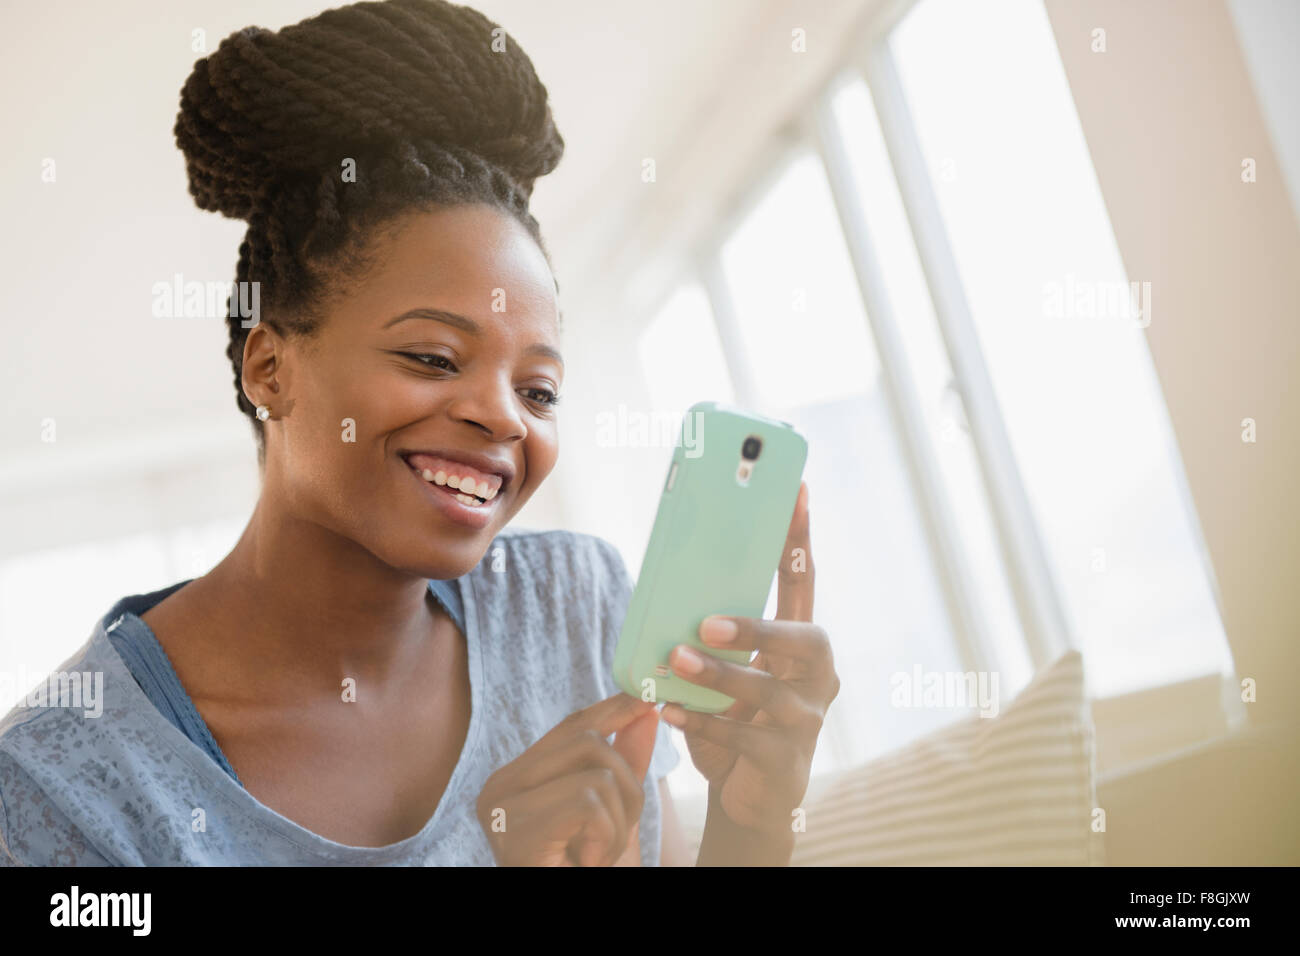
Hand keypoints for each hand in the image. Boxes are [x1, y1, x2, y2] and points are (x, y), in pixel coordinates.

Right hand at [475, 692, 660, 865]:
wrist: (566, 921)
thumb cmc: (585, 872)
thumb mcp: (612, 814)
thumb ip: (624, 763)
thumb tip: (645, 709)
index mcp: (514, 779)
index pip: (569, 728)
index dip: (612, 710)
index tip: (647, 698)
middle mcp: (496, 787)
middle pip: (587, 742)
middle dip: (624, 786)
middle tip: (613, 834)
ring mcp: (499, 808)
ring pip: (594, 772)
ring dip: (616, 821)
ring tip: (594, 856)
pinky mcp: (513, 830)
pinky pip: (588, 802)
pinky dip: (604, 838)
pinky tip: (583, 865)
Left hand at [660, 481, 838, 835]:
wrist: (750, 800)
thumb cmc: (736, 722)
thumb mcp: (727, 674)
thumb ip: (712, 638)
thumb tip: (666, 589)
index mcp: (803, 644)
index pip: (804, 582)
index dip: (799, 537)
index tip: (794, 489)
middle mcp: (817, 677)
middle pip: (803, 639)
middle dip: (756, 628)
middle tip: (705, 622)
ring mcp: (808, 721)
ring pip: (769, 692)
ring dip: (720, 675)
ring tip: (676, 661)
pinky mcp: (788, 761)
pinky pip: (745, 737)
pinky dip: (703, 722)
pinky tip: (668, 709)